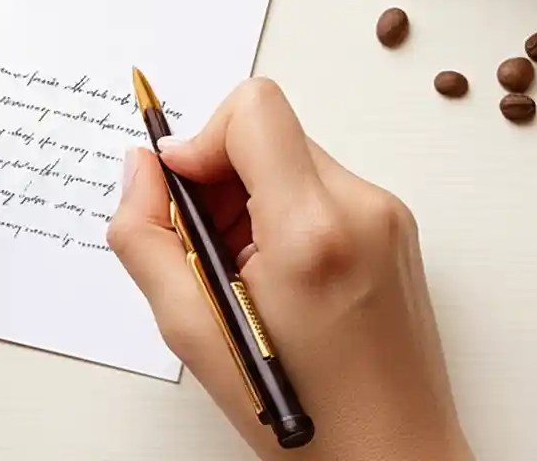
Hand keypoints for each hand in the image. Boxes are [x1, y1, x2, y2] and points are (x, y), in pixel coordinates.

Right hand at [108, 79, 472, 460]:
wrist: (393, 456)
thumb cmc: (306, 415)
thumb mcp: (192, 330)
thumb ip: (146, 237)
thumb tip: (140, 170)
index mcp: (313, 230)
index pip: (253, 109)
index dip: (198, 138)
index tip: (176, 186)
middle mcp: (363, 208)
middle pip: (267, 132)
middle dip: (217, 177)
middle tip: (205, 250)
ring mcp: (389, 216)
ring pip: (290, 159)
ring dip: (248, 199)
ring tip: (243, 276)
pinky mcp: (397, 228)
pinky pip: (320, 188)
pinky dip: (283, 216)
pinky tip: (277, 281)